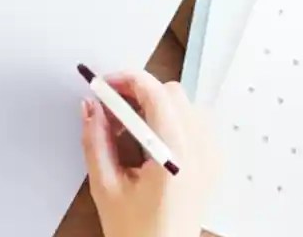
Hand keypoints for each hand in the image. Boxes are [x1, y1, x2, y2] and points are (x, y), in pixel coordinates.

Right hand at [82, 71, 217, 236]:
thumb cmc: (136, 233)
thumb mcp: (105, 186)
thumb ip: (95, 140)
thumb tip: (90, 106)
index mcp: (177, 156)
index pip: (156, 94)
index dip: (125, 81)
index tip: (102, 85)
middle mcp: (201, 151)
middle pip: (172, 94)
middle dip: (138, 93)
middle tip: (109, 108)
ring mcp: (211, 156)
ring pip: (184, 105)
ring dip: (154, 106)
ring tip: (127, 128)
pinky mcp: (212, 163)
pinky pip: (194, 122)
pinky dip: (170, 120)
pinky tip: (147, 140)